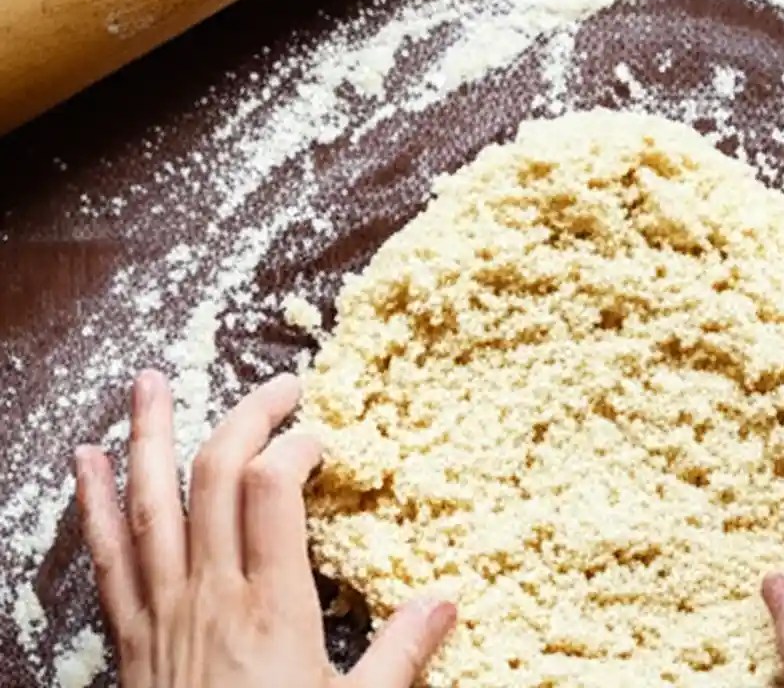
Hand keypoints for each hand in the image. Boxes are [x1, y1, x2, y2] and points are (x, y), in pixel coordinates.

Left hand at [74, 370, 455, 687]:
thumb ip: (400, 653)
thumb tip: (445, 603)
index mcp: (272, 608)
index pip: (272, 491)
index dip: (295, 447)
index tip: (319, 441)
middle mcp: (211, 594)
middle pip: (214, 478)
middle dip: (244, 418)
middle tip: (277, 388)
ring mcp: (163, 609)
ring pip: (149, 503)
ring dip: (150, 436)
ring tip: (150, 383)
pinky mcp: (128, 633)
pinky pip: (105, 555)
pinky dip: (92, 503)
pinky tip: (85, 462)